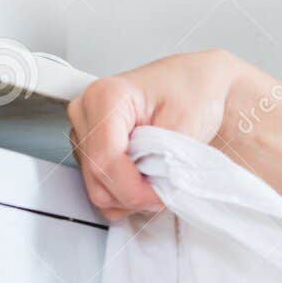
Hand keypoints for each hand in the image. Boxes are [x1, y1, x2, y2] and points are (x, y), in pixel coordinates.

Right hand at [67, 48, 244, 220]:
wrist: (196, 85)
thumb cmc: (192, 91)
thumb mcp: (187, 121)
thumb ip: (166, 158)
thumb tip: (157, 188)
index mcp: (105, 98)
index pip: (106, 162)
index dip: (135, 190)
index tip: (162, 196)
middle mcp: (86, 114)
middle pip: (98, 182)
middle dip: (136, 195)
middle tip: (167, 189)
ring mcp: (85, 133)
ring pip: (99, 190)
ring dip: (133, 197)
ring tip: (160, 180)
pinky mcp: (93, 150)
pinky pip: (104, 188)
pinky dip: (129, 194)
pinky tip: (149, 181)